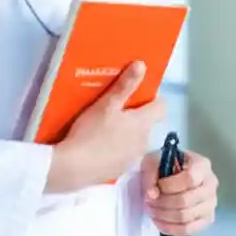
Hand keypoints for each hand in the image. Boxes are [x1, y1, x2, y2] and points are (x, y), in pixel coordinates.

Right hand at [46, 61, 165, 192]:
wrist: (73, 168)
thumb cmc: (91, 132)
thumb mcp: (106, 104)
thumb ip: (125, 85)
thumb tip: (143, 65)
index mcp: (143, 123)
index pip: (161, 107)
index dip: (151, 98)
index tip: (135, 94)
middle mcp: (144, 141)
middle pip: (147, 123)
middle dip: (135, 115)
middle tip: (113, 109)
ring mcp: (133, 158)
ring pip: (136, 139)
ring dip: (126, 132)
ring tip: (103, 128)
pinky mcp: (121, 170)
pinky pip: (125, 153)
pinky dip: (117, 148)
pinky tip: (99, 146)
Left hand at [140, 148, 218, 235]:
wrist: (170, 174)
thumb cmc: (163, 165)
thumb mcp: (152, 161)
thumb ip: (150, 175)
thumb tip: (152, 194)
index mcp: (201, 165)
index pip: (190, 179)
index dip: (170, 186)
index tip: (157, 186)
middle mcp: (211, 184)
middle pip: (187, 200)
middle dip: (163, 203)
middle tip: (148, 201)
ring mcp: (211, 204)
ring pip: (186, 217)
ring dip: (164, 215)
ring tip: (151, 210)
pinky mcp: (206, 219)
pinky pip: (188, 229)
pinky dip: (170, 228)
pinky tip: (158, 221)